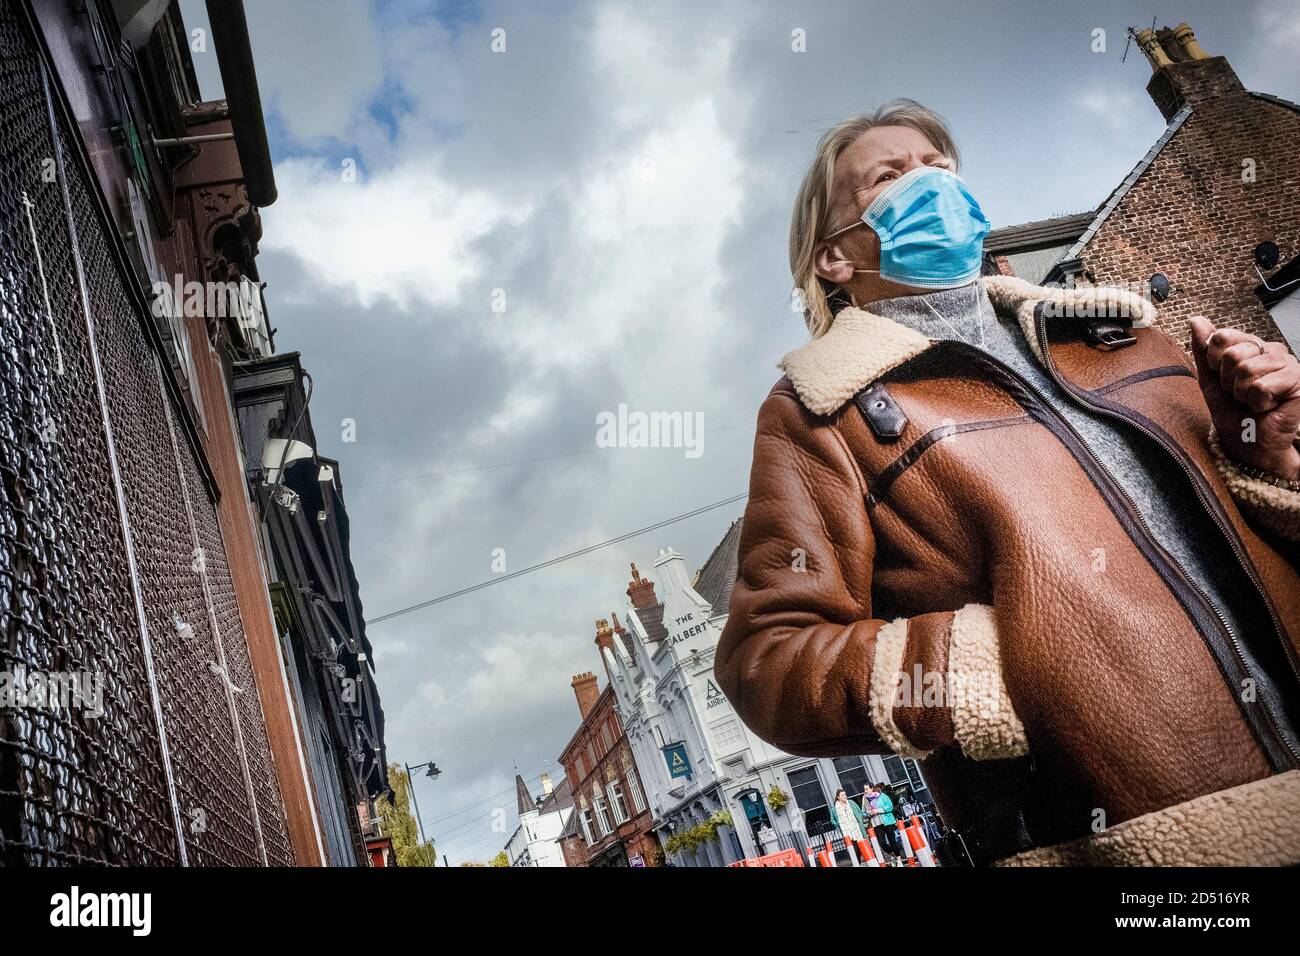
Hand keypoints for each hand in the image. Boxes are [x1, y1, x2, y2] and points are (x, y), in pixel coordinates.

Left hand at [1189, 317, 1299, 480]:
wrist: (1251, 444)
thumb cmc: (1235, 414)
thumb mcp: (1210, 381)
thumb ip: (1203, 350)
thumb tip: (1196, 320)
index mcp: (1251, 346)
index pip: (1221, 337)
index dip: (1214, 364)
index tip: (1224, 380)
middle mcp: (1271, 350)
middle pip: (1232, 354)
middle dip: (1229, 381)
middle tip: (1241, 395)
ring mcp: (1288, 363)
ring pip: (1247, 370)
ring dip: (1243, 394)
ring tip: (1254, 401)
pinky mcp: (1298, 380)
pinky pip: (1262, 387)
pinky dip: (1258, 403)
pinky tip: (1268, 407)